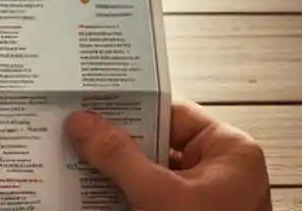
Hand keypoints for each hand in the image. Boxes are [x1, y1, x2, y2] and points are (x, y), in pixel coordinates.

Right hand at [66, 99, 271, 210]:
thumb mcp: (160, 196)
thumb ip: (119, 157)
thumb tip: (82, 123)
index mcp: (229, 151)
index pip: (169, 112)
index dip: (128, 106)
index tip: (88, 102)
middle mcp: (219, 170)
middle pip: (155, 141)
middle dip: (114, 141)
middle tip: (73, 131)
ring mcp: (204, 198)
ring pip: (148, 171)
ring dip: (113, 170)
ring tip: (73, 158)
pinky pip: (149, 197)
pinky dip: (122, 195)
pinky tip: (89, 191)